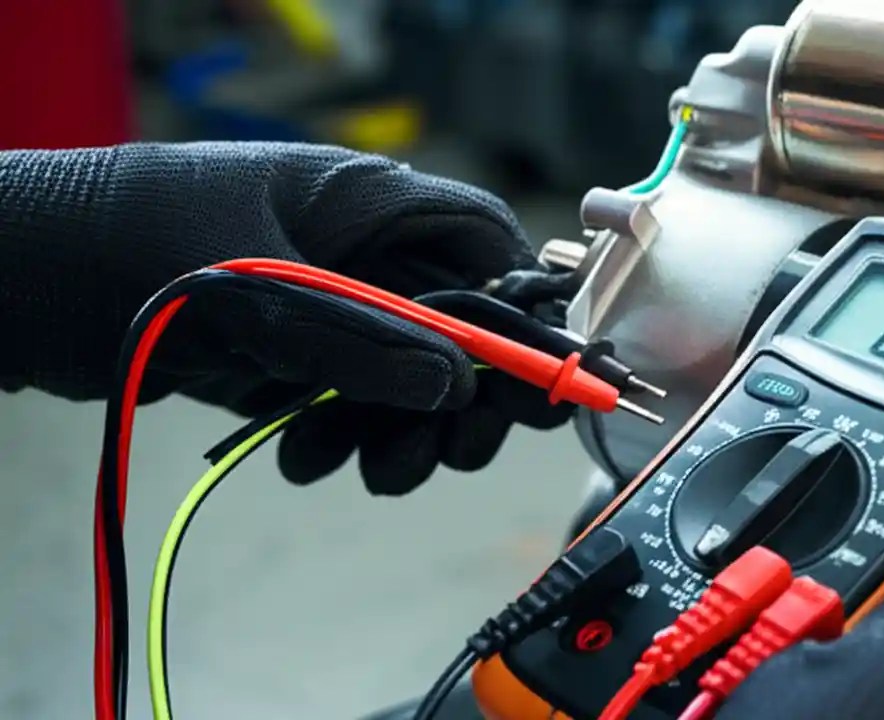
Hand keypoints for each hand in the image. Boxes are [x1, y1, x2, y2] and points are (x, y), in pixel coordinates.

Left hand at [0, 142, 572, 493]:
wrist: (24, 274)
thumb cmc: (135, 240)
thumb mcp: (260, 288)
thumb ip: (361, 340)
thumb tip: (453, 387)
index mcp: (366, 203)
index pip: (481, 243)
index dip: (522, 308)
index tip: (541, 378)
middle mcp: (359, 253)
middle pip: (458, 324)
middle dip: (462, 396)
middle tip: (451, 452)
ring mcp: (326, 304)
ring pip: (405, 375)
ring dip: (398, 432)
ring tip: (365, 469)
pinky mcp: (291, 353)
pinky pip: (348, 402)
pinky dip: (341, 438)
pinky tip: (307, 459)